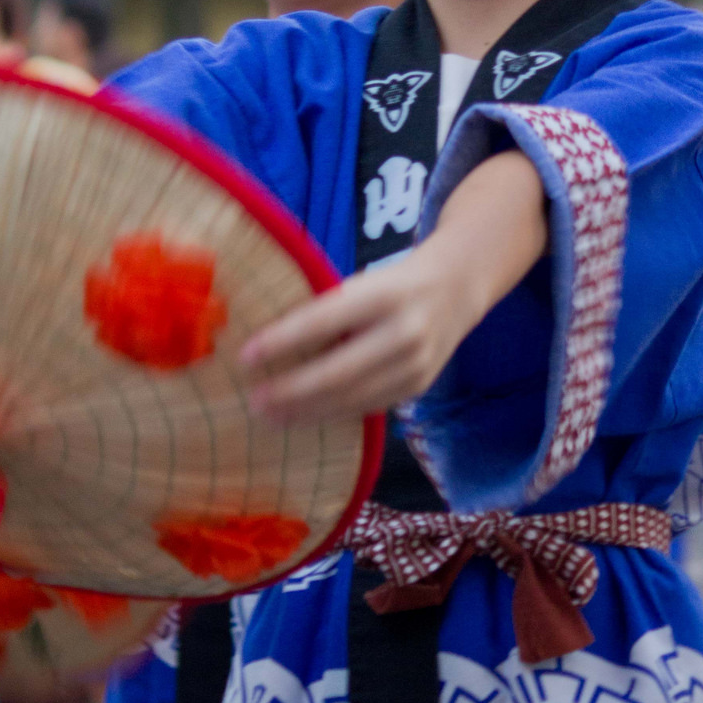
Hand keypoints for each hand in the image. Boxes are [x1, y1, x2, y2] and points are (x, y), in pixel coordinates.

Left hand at [240, 228, 483, 424]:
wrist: (456, 290)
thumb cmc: (393, 285)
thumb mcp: (363, 284)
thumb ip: (328, 311)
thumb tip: (269, 344)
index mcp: (383, 295)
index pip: (322, 321)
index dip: (282, 341)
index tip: (246, 356)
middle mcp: (404, 332)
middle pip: (337, 371)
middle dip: (290, 391)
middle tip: (254, 400)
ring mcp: (415, 365)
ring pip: (352, 398)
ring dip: (306, 411)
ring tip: (271, 417)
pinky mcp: (418, 388)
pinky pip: (368, 406)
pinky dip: (332, 414)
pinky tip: (305, 417)